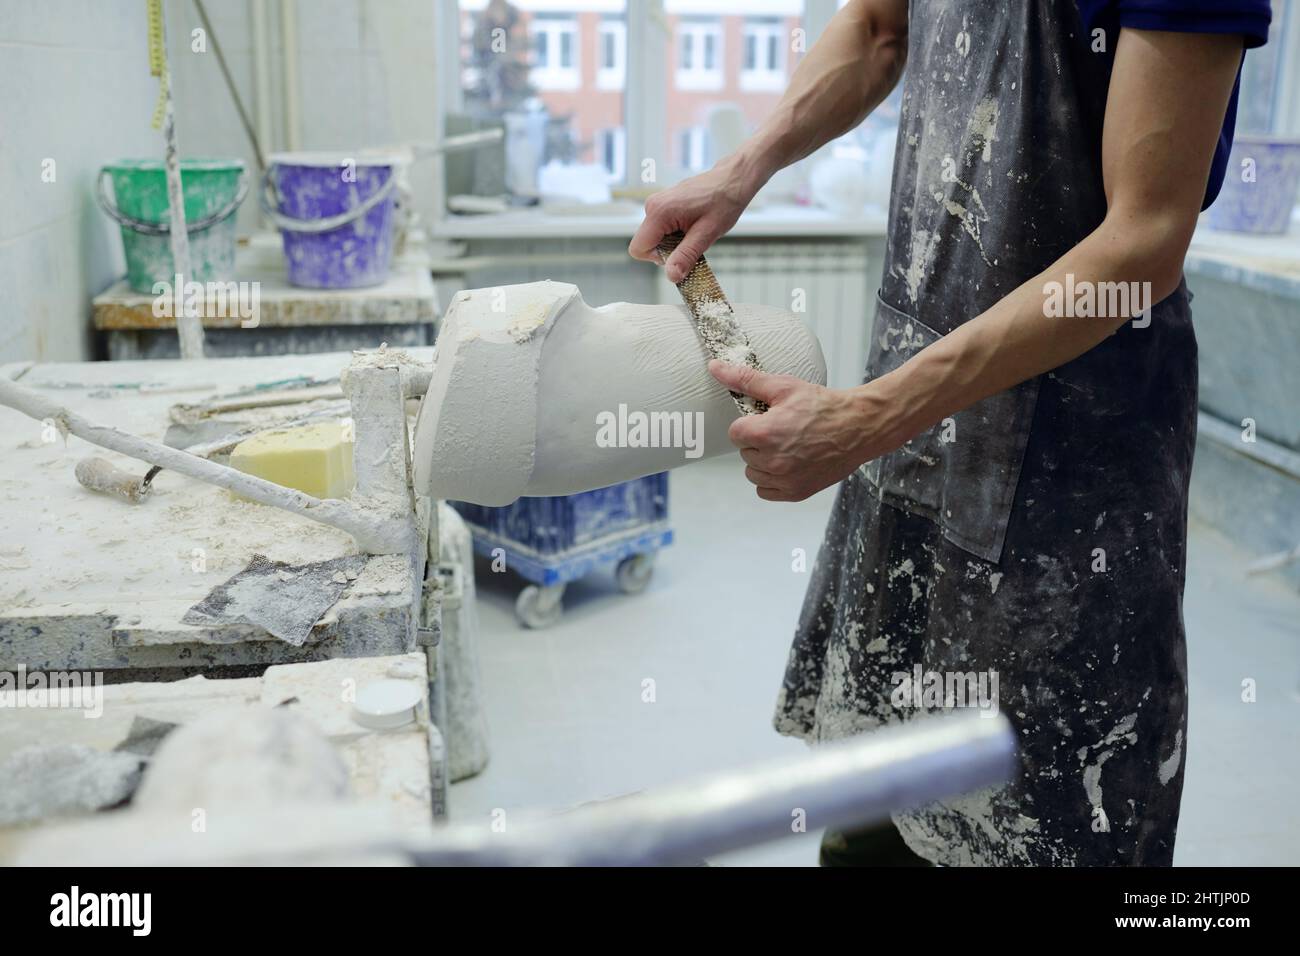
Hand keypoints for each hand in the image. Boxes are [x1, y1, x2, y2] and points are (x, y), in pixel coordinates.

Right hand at [628, 156, 758, 282]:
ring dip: (674, 242)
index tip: (680, 252)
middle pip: (647, 244)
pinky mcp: (663, 205)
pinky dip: (676, 233)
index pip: (638, 249)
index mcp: (659, 212)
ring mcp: (656, 204)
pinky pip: (661, 229)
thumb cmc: (724, 202)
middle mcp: (652, 206)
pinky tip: (693, 224)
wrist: (732, 180)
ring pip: (655, 238)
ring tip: (696, 229)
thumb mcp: (706, 234)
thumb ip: (686, 256)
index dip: (657, 259)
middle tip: (694, 240)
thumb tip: (671, 276)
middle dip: (668, 250)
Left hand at [710, 360, 907, 501]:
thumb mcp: (784, 387)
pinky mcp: (795, 492)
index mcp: (765, 433)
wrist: (858, 427)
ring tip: (786, 447)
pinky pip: (766, 491)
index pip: (735, 433)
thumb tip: (715, 368)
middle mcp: (772, 461)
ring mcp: (784, 479)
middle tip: (782, 430)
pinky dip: (772, 480)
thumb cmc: (823, 406)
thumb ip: (745, 379)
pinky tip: (788, 464)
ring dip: (763, 462)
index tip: (767, 419)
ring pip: (753, 473)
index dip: (750, 424)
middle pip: (745, 453)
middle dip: (758, 442)